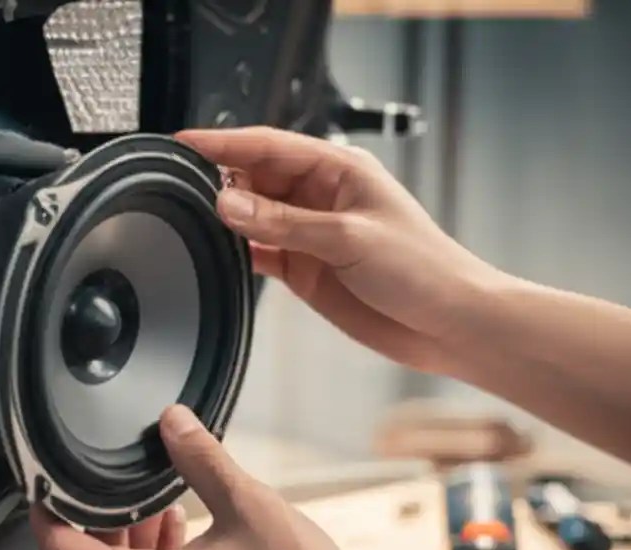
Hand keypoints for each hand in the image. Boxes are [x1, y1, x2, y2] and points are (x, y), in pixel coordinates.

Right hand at [177, 126, 510, 373]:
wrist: (449, 324)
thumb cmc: (424, 268)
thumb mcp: (348, 238)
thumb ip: (283, 223)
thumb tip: (228, 203)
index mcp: (337, 169)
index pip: (267, 145)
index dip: (223, 144)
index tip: (184, 145)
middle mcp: (320, 196)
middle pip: (255, 177)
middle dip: (220, 181)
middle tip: (180, 189)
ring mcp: (310, 233)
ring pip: (252, 215)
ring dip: (226, 218)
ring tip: (192, 221)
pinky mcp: (305, 268)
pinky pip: (259, 251)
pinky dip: (237, 252)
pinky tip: (219, 253)